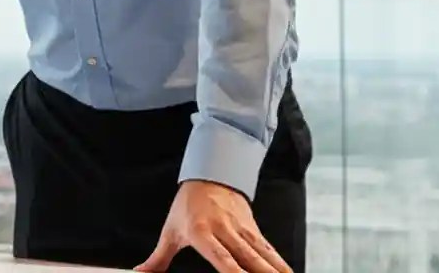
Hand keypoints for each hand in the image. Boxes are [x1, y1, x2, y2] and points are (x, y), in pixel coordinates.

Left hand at [134, 180, 290, 272]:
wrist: (210, 175)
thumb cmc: (187, 207)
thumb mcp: (171, 231)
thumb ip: (158, 258)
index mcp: (202, 234)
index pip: (222, 259)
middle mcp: (225, 232)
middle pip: (249, 260)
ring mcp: (242, 230)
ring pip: (264, 255)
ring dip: (276, 271)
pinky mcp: (254, 229)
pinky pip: (269, 250)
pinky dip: (280, 264)